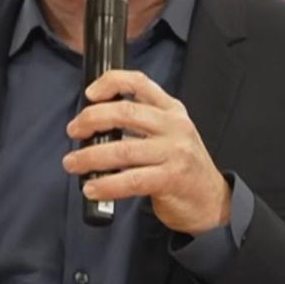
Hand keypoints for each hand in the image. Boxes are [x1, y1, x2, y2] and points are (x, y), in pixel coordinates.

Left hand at [61, 69, 230, 234]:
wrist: (211, 201)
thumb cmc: (182, 167)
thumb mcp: (169, 134)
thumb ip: (140, 125)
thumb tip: (94, 126)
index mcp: (172, 110)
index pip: (140, 82)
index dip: (111, 82)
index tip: (89, 94)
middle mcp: (175, 126)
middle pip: (125, 112)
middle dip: (91, 120)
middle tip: (74, 132)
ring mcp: (175, 152)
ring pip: (123, 149)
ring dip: (90, 157)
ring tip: (72, 163)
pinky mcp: (171, 179)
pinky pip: (131, 180)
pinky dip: (106, 185)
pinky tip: (92, 188)